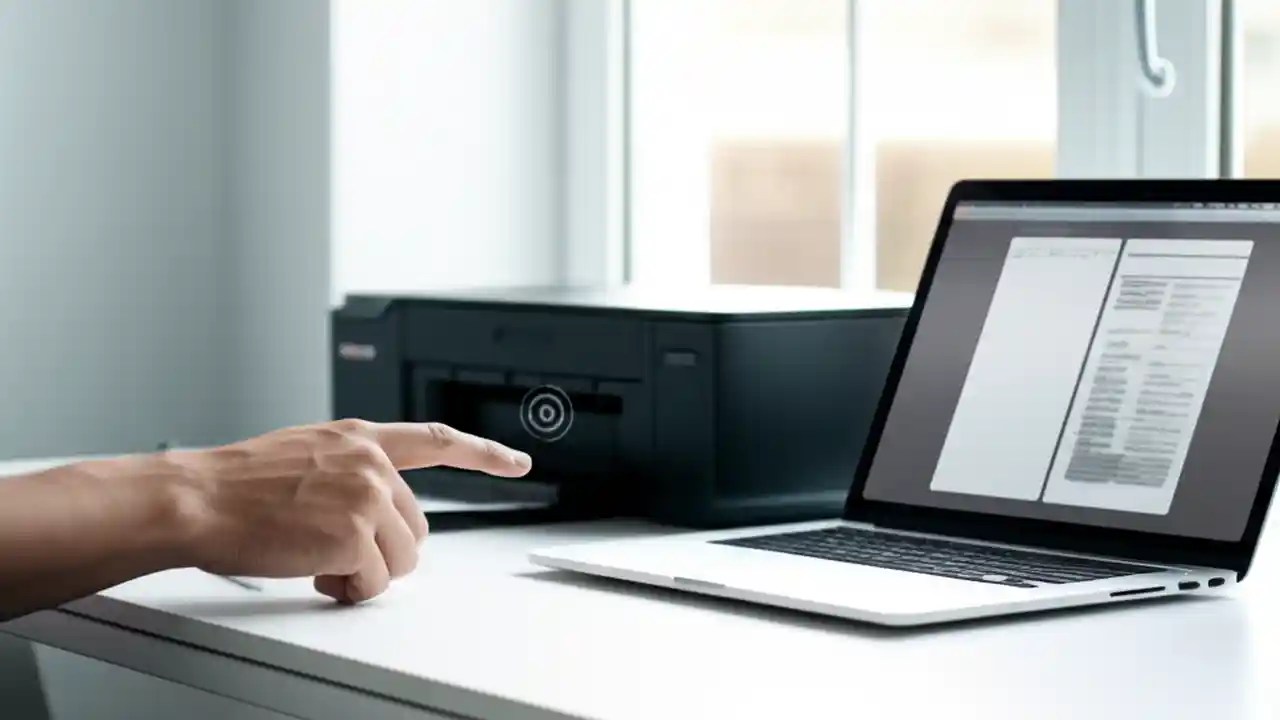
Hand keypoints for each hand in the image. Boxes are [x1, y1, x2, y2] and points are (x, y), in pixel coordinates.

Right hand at [184, 419, 530, 602]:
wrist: (198, 498)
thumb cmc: (238, 485)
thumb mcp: (305, 455)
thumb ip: (350, 471)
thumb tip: (378, 512)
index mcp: (360, 438)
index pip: (437, 441)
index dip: (483, 453)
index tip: (516, 461)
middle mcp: (372, 462)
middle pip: (416, 527)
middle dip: (384, 550)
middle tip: (335, 553)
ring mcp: (367, 497)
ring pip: (402, 559)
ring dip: (366, 573)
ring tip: (318, 560)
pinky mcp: (356, 534)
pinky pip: (374, 583)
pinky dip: (348, 589)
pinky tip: (314, 572)